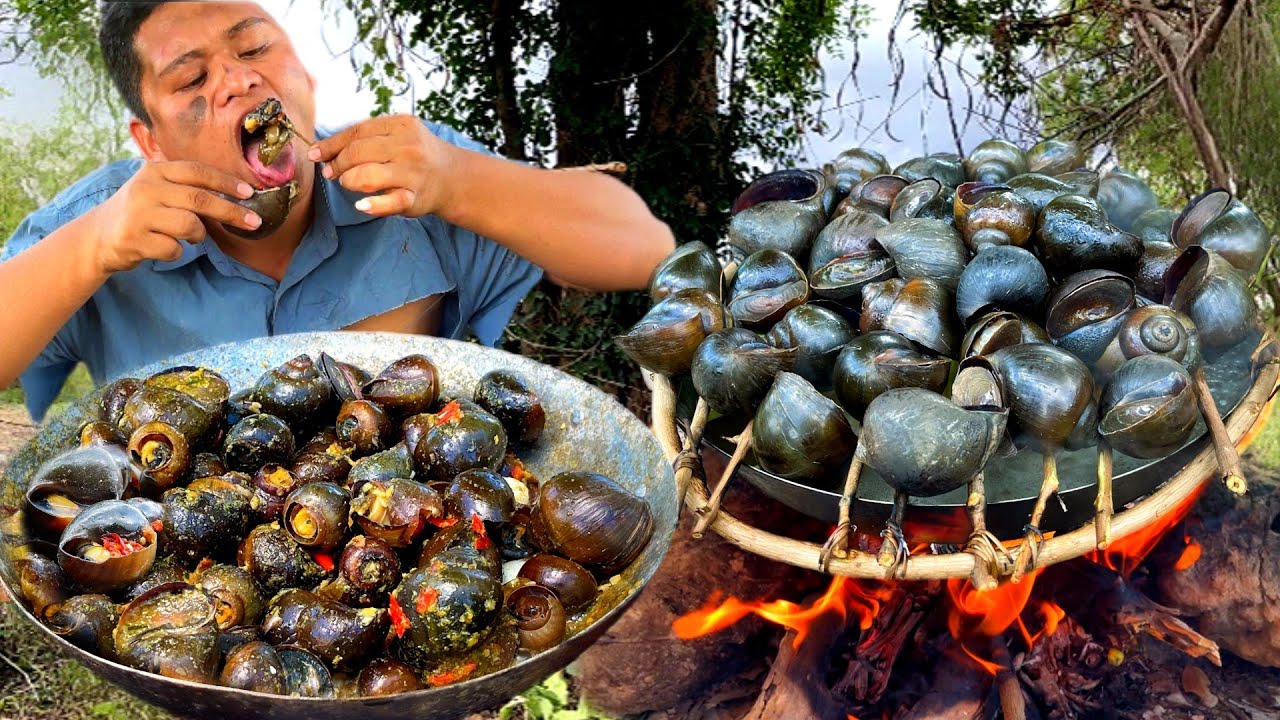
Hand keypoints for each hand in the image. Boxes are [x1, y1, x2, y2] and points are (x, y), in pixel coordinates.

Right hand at [89, 161, 258, 274]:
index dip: (225, 181)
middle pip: (200, 199)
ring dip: (198, 235)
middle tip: (254, 221)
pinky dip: (176, 251)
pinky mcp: (134, 239)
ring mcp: (139, 214)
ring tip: (191, 237)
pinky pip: (174, 249)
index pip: (197, 171)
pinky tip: (165, 247)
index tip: (249, 192)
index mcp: (155, 171)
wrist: (98, 235)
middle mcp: (146, 189)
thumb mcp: (158, 188)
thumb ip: (187, 186)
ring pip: (190, 225)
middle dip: (231, 211)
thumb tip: (236, 193)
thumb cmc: (141, 211)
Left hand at [307, 115, 452, 217]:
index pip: (357, 132)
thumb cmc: (415, 155)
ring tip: (348, 183)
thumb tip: (323, 150)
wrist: (451, 177)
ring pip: (368, 175)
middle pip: (358, 152)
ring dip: (349, 181)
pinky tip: (361, 205)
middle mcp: (408, 147)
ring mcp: (412, 173)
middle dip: (338, 164)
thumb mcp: (398, 135)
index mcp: (401, 125)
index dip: (332, 144)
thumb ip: (367, 138)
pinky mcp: (415, 197)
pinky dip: (373, 205)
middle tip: (331, 173)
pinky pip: (390, 202)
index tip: (316, 154)